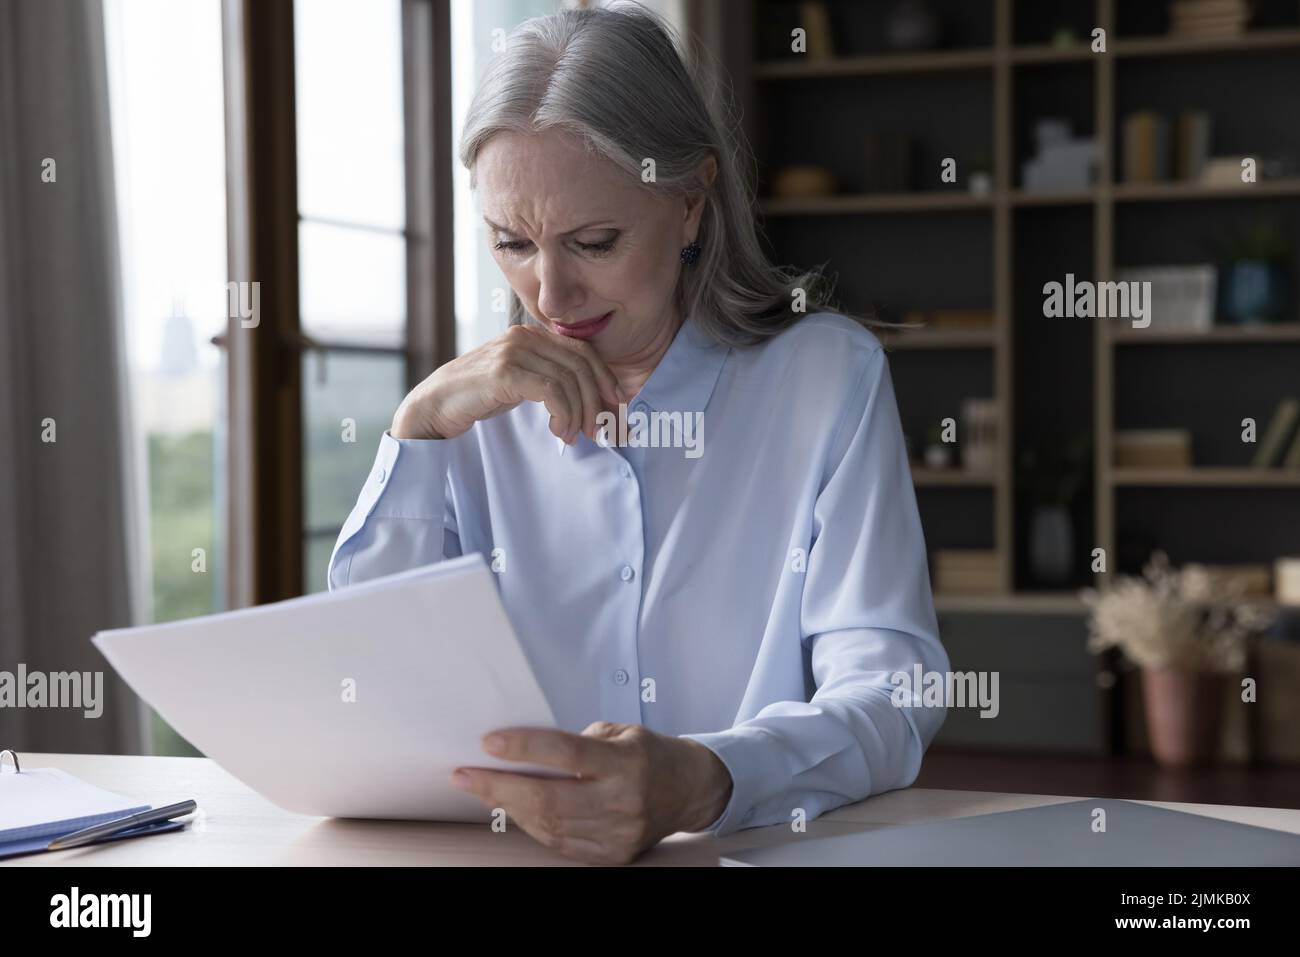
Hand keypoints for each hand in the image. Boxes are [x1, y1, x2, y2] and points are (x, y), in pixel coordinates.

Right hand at [391, 324, 625, 441]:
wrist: (434, 406)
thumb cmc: (478, 398)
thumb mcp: (520, 382)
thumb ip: (549, 380)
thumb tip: (591, 399)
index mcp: (531, 335)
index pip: (583, 351)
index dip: (605, 378)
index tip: (615, 406)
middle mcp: (524, 336)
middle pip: (581, 365)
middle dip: (597, 401)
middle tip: (598, 430)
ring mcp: (513, 352)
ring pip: (569, 380)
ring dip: (578, 414)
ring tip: (572, 437)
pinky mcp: (504, 372)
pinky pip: (552, 392)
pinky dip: (563, 415)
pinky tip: (558, 432)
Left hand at [451, 722, 733, 864]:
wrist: (689, 790)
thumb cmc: (649, 754)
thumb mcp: (618, 732)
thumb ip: (574, 742)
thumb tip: (522, 751)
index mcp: (625, 762)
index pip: (566, 753)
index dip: (524, 747)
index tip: (489, 742)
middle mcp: (623, 800)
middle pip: (549, 798)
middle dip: (499, 787)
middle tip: (466, 774)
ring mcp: (617, 833)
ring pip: (549, 825)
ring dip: (509, 807)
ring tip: (483, 789)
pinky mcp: (612, 855)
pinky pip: (559, 842)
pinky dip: (532, 825)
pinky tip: (514, 808)